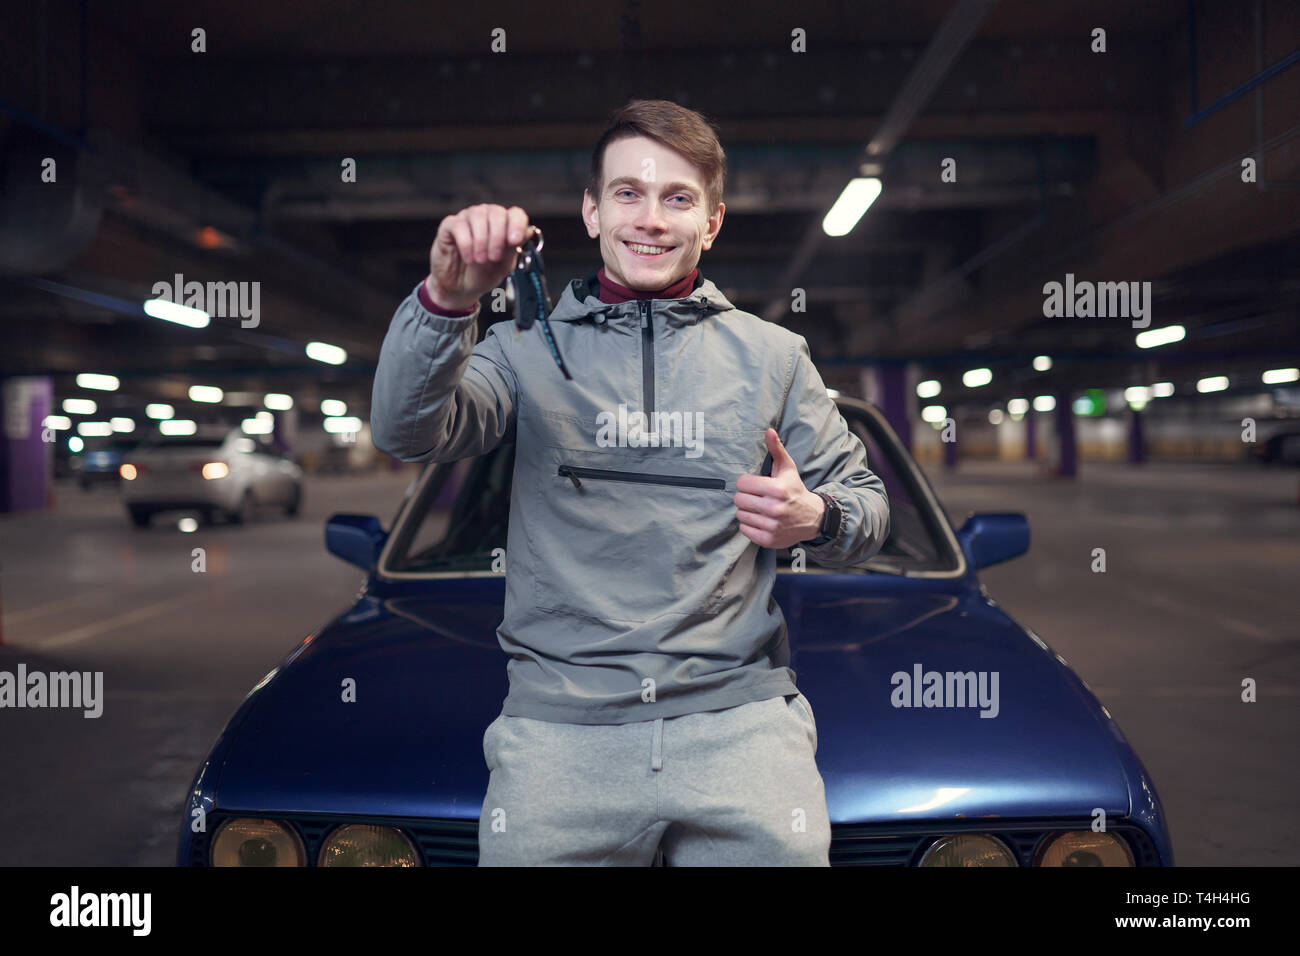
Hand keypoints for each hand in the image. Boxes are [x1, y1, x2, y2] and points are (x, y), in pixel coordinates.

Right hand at [427, 204, 532, 310]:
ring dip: (481, 241)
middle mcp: (486, 217)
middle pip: (497, 213)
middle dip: (497, 237)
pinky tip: (468, 257)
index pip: (515, 214)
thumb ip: (514, 248)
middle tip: (494, 257)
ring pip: (477, 216)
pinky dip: (465, 243)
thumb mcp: (503, 265)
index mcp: (504, 224)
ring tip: (480, 260)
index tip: (514, 241)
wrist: (460, 288)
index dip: (517, 225)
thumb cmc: (483, 274)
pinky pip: (458, 225)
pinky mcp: (449, 225)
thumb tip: (529, 231)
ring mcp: (467, 218)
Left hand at [733, 428, 824, 548]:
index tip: (755, 484)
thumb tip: (768, 431)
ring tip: (759, 508)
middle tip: (756, 497)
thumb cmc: (795, 490)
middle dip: (745, 497)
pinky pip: (744, 529)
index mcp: (777, 489)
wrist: (812, 518)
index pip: (742, 483)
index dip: (747, 482)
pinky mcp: (768, 539)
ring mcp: (771, 526)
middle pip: (738, 500)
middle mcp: (774, 508)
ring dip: (747, 511)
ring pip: (740, 515)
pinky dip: (749, 525)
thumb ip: (776, 449)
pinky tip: (760, 520)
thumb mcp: (788, 468)